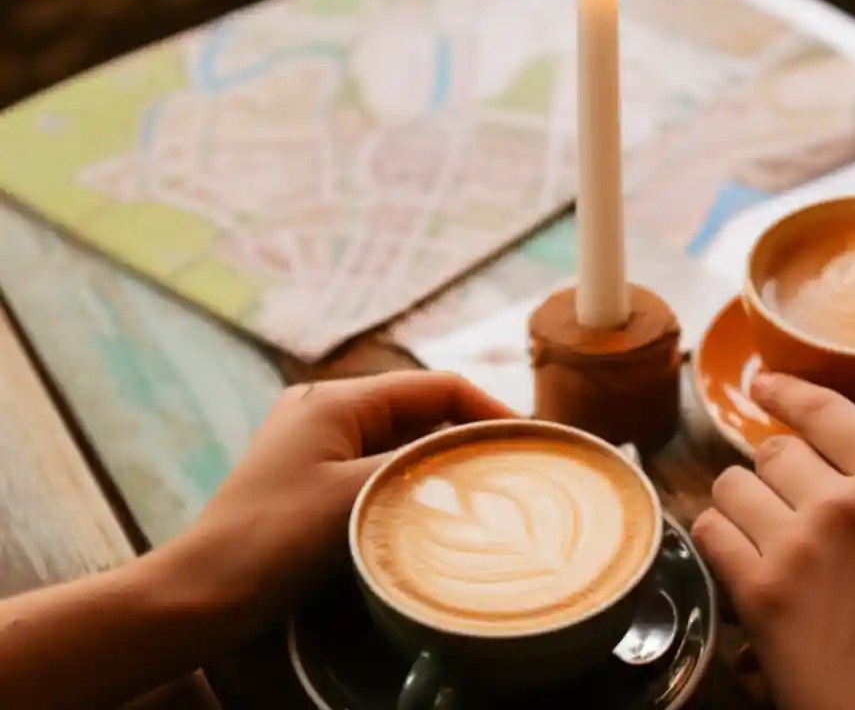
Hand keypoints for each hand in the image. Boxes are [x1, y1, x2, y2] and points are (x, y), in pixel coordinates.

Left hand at [161, 371, 513, 628]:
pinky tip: (434, 503)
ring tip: (483, 486)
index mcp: (334, 398)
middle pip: (419, 408)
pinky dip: (411, 477)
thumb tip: (480, 448)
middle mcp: (324, 407)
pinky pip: (377, 462)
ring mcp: (315, 440)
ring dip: (439, 458)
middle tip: (511, 467)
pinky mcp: (311, 473)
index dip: (486, 410)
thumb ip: (421, 462)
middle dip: (465, 434)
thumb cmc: (273, 538)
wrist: (204, 590)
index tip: (527, 440)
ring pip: (400, 437)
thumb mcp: (358, 494)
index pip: (434, 386)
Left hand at [692, 374, 854, 709]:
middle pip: (775, 450)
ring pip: (733, 484)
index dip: (787, 391)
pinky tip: (737, 558)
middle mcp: (846, 500)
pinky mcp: (759, 590)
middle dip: (773, 472)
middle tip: (781, 500)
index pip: (826, 409)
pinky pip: (711, 532)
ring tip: (756, 529)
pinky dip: (717, 539)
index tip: (764, 384)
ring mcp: (798, 543)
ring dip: (740, 502)